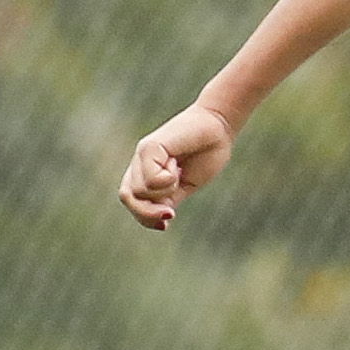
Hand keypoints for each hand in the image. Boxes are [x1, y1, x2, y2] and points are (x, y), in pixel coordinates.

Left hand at [120, 105, 236, 230]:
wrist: (219, 126)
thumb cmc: (206, 153)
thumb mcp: (185, 185)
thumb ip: (167, 200)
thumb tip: (159, 219)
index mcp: (145, 172)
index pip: (130, 200)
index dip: (143, 217)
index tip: (167, 223)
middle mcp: (139, 162)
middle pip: (130, 197)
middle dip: (149, 212)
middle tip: (171, 212)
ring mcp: (142, 153)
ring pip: (140, 190)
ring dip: (164, 190)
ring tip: (178, 171)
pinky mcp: (149, 146)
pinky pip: (151, 179)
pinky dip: (167, 180)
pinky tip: (177, 165)